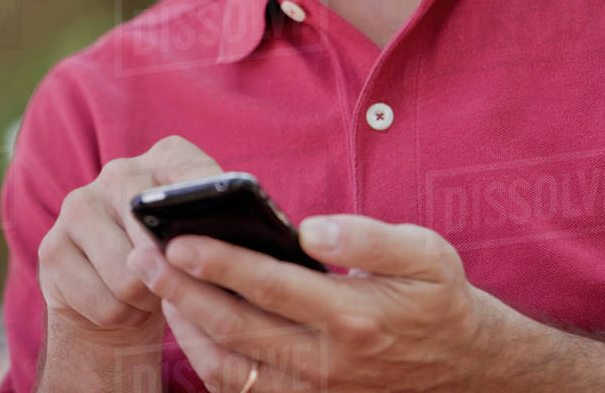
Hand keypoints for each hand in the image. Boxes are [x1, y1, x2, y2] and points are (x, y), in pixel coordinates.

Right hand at [38, 135, 222, 337]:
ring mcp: (78, 205)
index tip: (219, 249)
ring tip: (151, 294)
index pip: (198, 181)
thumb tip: (230, 242)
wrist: (114, 292)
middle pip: (156, 234)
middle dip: (173, 274)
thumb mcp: (200, 234)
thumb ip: (217, 226)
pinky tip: (125, 305)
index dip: (210, 221)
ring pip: (130, 277)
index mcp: (167, 155)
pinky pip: (106, 305)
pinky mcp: (52, 248)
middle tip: (179, 285)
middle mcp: (119, 170)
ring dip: (148, 302)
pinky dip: (123, 319)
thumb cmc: (173, 257)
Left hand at [127, 213, 496, 392]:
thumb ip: (368, 238)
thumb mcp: (426, 252)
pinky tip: (188, 326)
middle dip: (181, 291)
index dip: (219, 263)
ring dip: (185, 327)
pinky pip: (243, 390)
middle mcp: (326, 360)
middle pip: (235, 327)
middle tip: (142, 257)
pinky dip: (206, 361)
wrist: (463, 367)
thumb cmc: (438, 297)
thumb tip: (311, 228)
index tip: (178, 240)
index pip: (269, 286)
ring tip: (155, 286)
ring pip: (229, 365)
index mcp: (351, 314)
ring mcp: (313, 390)